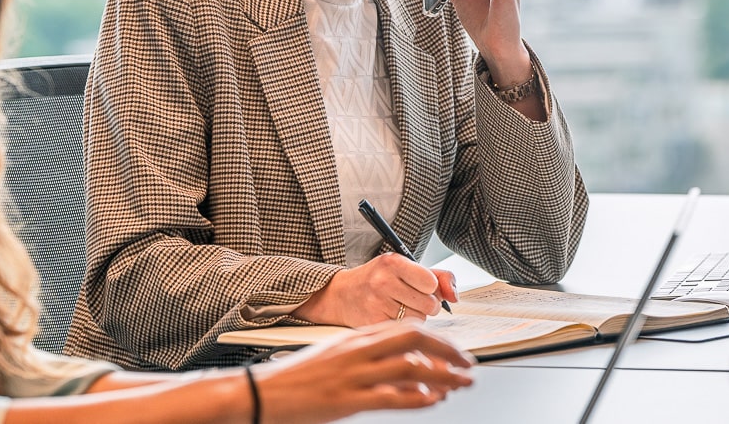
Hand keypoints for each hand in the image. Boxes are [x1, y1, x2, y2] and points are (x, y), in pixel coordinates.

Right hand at [256, 322, 474, 419]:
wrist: (260, 392)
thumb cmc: (299, 378)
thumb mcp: (337, 358)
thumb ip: (370, 357)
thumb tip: (408, 365)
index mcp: (357, 336)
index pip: (407, 327)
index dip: (438, 337)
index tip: (456, 350)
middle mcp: (358, 350)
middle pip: (414, 339)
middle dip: (448, 351)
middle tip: (468, 365)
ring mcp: (353, 375)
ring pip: (410, 367)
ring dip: (443, 375)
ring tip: (461, 384)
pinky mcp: (346, 400)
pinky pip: (390, 397)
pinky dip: (417, 398)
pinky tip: (434, 400)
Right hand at [292, 254, 457, 325]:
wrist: (343, 295)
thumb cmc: (380, 279)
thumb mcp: (407, 268)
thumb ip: (440, 277)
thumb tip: (455, 297)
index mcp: (393, 262)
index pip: (431, 283)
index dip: (431, 288)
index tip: (420, 286)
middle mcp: (383, 282)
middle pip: (429, 305)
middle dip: (426, 305)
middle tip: (410, 299)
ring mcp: (376, 304)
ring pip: (420, 320)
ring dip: (415, 317)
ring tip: (398, 307)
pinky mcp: (373, 324)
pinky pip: (405, 332)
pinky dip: (403, 328)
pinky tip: (391, 317)